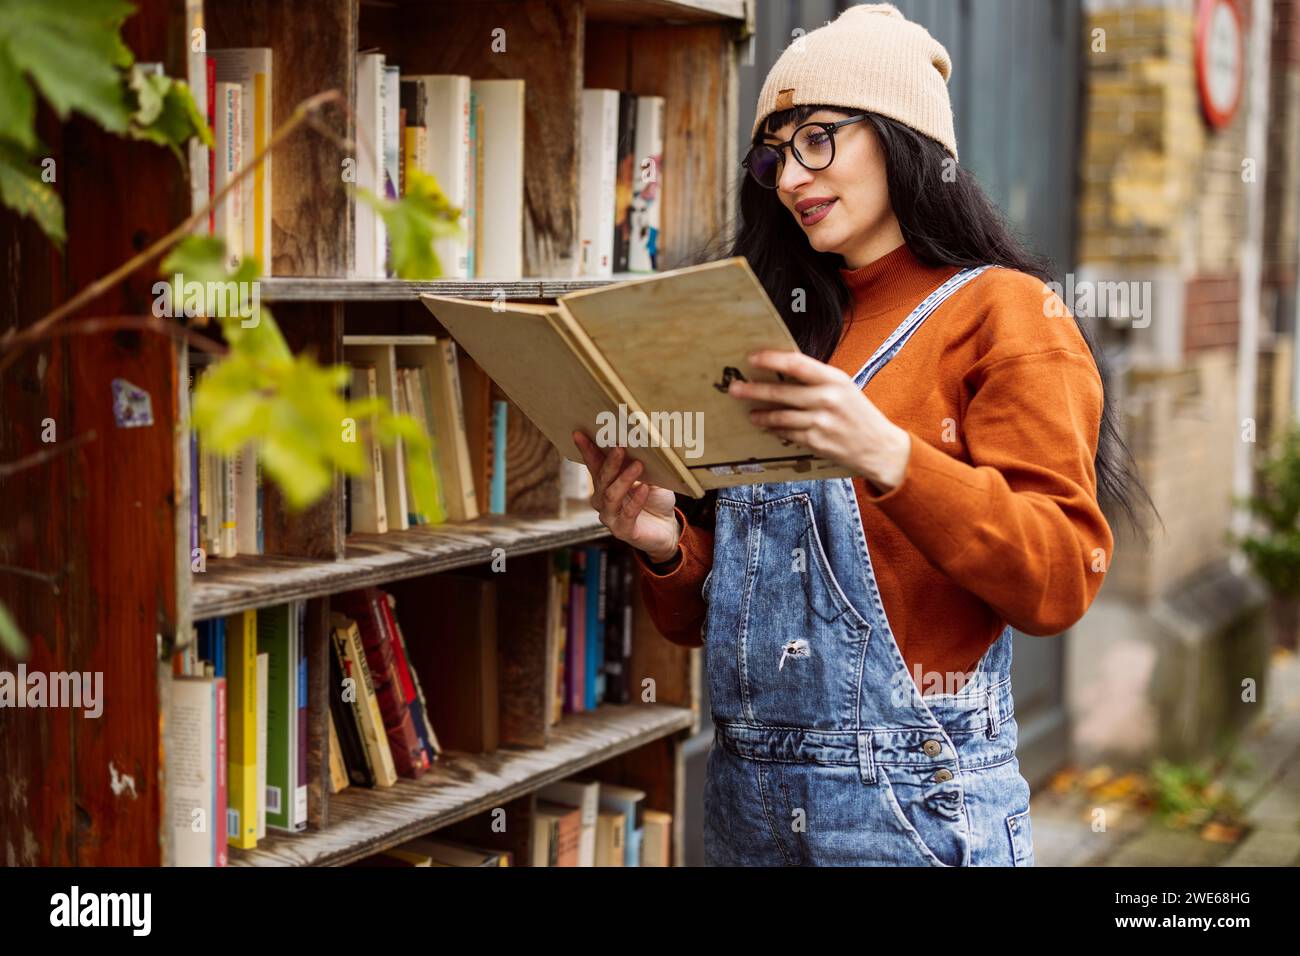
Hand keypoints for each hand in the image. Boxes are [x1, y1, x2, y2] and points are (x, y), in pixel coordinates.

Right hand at [572, 430, 680, 561]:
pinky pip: (627, 514)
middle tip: (619, 447)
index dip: (587, 449)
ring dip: (624, 479)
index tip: (580, 433)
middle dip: (610, 462)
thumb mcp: (650, 477)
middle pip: (601, 479)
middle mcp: (602, 500)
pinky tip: (644, 488)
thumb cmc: (655, 499)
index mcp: (605, 484)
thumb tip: (640, 441)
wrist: (667, 528)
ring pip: (611, 495)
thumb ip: (640, 464)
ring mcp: (610, 517)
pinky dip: (636, 501)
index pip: (594, 464)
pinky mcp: (623, 531)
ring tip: (639, 465)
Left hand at [727, 349, 911, 491]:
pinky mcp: (817, 442)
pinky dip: (775, 430)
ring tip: (750, 413)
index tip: (752, 357)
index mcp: (834, 379)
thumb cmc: (858, 413)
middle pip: (782, 392)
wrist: (879, 446)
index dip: (771, 359)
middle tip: (735, 388)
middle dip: (754, 390)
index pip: (797, 364)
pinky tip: (766, 427)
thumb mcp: (843, 388)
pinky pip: (788, 434)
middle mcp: (827, 399)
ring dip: (761, 414)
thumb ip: (816, 379)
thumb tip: (781, 369)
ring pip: (780, 416)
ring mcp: (821, 422)